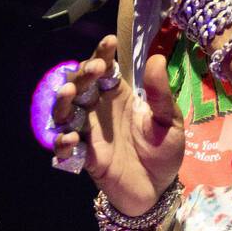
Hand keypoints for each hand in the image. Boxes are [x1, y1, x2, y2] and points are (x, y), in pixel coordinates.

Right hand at [51, 34, 184, 215]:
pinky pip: (65, 148)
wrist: (159, 188)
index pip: (104, 68)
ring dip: (63, 101)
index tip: (109, 42)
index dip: (102, 54)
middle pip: (79, 84)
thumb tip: (157, 58)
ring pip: (64, 112)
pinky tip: (71, 138)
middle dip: (82, 73)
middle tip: (94, 69)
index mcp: (117, 94)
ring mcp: (88, 132)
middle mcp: (98, 109)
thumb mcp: (169, 121)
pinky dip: (62, 142)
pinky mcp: (84, 157)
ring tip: (70, 93)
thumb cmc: (163, 151)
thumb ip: (161, 94)